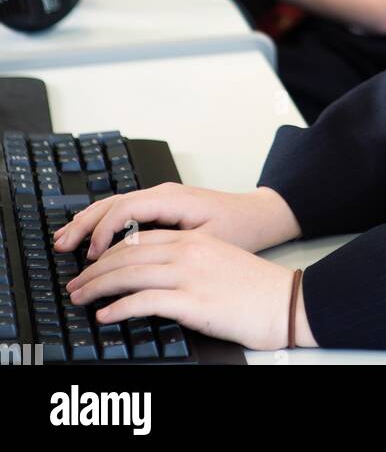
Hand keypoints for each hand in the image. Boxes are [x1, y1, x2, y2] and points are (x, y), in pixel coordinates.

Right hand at [52, 182, 300, 258]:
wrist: (258, 216)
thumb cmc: (239, 230)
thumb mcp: (207, 244)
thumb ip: (172, 247)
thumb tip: (136, 259)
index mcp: (173, 199)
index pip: (126, 208)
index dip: (103, 231)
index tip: (92, 256)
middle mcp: (163, 193)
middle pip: (113, 202)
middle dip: (84, 223)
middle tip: (60, 246)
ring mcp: (160, 197)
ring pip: (115, 203)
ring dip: (88, 220)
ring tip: (64, 238)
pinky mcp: (160, 206)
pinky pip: (124, 209)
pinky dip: (102, 220)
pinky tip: (89, 234)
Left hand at [65, 230, 313, 351]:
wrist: (284, 301)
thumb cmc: (254, 286)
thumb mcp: (216, 260)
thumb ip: (185, 260)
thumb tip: (153, 273)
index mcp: (192, 239)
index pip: (137, 238)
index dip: (107, 251)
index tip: (91, 265)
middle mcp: (187, 251)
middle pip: (126, 254)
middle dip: (94, 270)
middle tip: (76, 284)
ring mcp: (188, 275)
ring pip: (129, 275)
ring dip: (98, 287)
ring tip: (80, 299)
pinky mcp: (192, 301)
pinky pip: (144, 302)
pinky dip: (119, 308)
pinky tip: (106, 316)